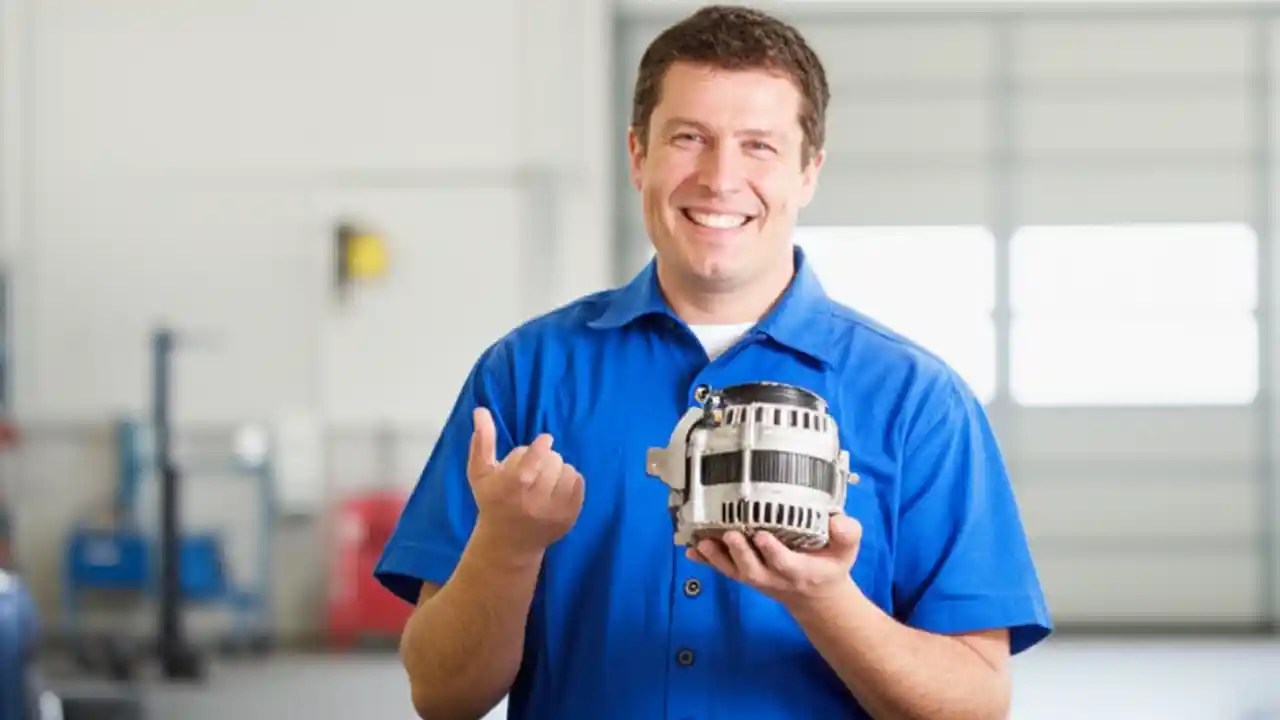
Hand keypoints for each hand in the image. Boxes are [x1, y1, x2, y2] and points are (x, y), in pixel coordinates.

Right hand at [467, 407, 584, 556]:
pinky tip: (556, 486)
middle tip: (536, 466)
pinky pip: (578, 483)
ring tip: (545, 477)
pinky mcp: (569, 518)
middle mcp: (535, 502)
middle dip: (546, 458)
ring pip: (568, 470)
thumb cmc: (492, 502)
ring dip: (558, 468)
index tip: (544, 440)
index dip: (541, 446)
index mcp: (512, 488)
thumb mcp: (480, 474)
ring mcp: (554, 512)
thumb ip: (482, 441)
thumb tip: (481, 410)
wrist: (509, 543)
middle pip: (553, 461)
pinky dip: (570, 479)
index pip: (534, 459)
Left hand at [688, 513, 862, 606]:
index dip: (772, 552)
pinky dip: (706, 561)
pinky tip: (691, 551)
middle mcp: (774, 577)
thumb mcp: (847, 552)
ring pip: (734, 571)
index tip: (762, 536)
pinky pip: (723, 570)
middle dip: (740, 553)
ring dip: (717, 557)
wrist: (815, 596)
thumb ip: (847, 534)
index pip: (784, 563)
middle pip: (753, 569)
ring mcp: (757, 577)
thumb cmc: (830, 566)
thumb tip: (838, 521)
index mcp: (800, 570)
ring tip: (702, 542)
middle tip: (730, 535)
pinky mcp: (745, 574)